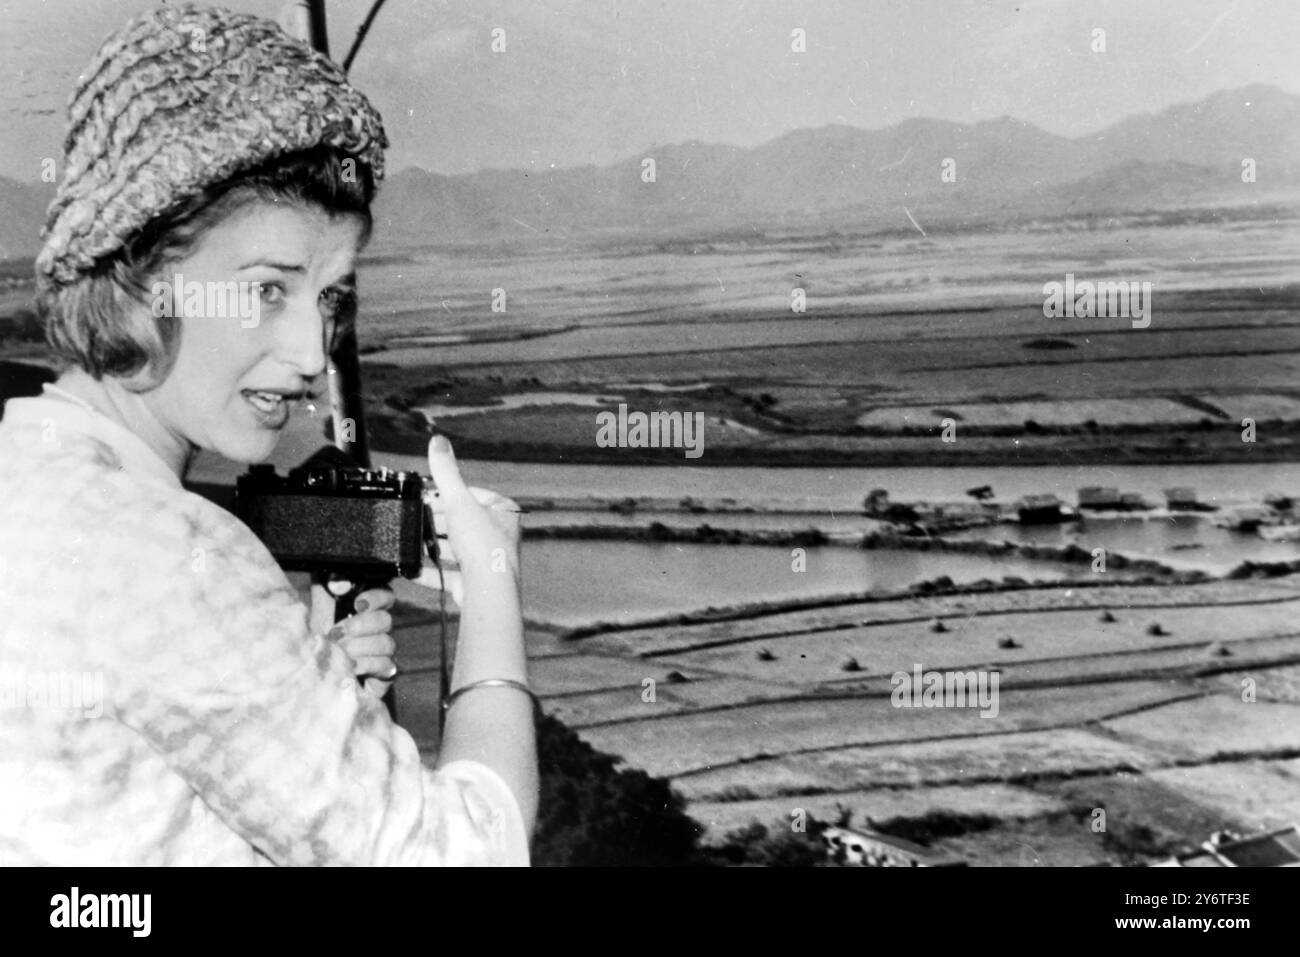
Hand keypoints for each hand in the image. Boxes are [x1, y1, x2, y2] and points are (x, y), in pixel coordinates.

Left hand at [310, 578, 397, 698]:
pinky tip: (350, 667)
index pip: (386, 596)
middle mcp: (379, 629)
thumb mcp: (318, 611)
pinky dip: (366, 665)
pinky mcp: (384, 673)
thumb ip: (326, 590)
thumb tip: (335, 579)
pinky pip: (386, 666)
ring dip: (360, 648)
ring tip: (339, 652)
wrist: (314, 671)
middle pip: (386, 620)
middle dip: (360, 626)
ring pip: (386, 643)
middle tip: (336, 633)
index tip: (357, 604)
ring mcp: (383, 651)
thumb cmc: (319, 639)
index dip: (376, 598)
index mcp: (367, 610)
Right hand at [416, 434, 521, 605]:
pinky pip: (449, 574)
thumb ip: (446, 472)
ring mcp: (489, 560)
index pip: (471, 495)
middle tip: (415, 520)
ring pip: (456, 548)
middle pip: (462, 522)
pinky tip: (413, 569)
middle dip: (437, 523)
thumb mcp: (458, 500)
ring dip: (433, 547)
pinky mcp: (476, 582)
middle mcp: (501, 534)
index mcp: (504, 510)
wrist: (488, 590)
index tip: (425, 498)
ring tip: (412, 543)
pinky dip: (431, 571)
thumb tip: (437, 441)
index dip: (446, 496)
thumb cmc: (481, 544)